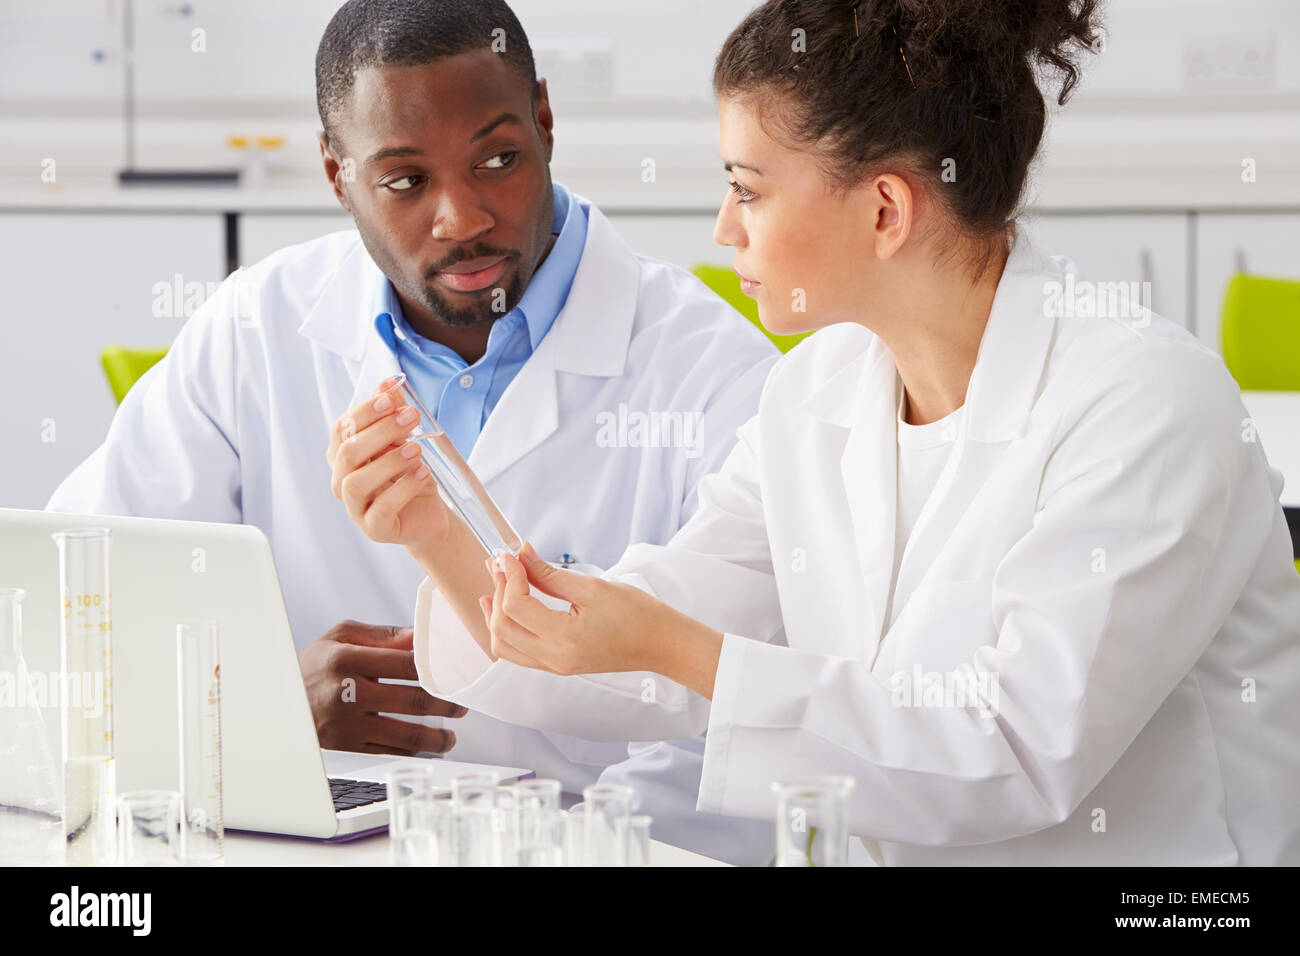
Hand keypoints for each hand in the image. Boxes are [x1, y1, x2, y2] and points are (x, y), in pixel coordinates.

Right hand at [298, 619, 468, 754]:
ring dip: (436, 738)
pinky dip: (413, 752)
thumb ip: (386, 635)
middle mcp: (346, 693)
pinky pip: (389, 752)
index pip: (406, 664)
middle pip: (412, 700)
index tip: (457, 671)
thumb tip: (424, 635)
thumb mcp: (343, 636)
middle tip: (462, 704)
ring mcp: (347, 724)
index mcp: (347, 659)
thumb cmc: (318, 663)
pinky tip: (427, 748)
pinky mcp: (347, 746)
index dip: (437, 667)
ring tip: (450, 737)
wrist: (282, 699)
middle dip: (446, 703)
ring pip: (404, 734)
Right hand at [327, 382, 449, 546]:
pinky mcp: (375, 529)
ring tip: (417, 450)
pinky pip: (382, 509)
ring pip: (356, 482)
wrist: (430, 515)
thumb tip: (389, 382)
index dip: (364, 412)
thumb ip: (394, 413)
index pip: (341, 430)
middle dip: (380, 431)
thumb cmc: (410, 477)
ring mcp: (356, 508)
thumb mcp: (405, 441)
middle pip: (348, 453)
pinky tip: (422, 473)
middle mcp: (342, 481)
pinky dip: (403, 488)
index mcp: (344, 457)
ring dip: (388, 461)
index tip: (390, 400)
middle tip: (411, 418)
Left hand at [476, 543, 672, 675]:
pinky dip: (507, 629)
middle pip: (502, 628)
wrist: (660, 643)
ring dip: (494, 615)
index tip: (509, 554)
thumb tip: (522, 555)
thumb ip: (551, 574)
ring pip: (504, 646)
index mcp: (565, 638)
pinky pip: (518, 652)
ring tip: (493, 587)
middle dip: (498, 591)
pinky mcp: (558, 666)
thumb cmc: (637, 614)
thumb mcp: (594, 587)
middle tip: (500, 563)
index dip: (509, 575)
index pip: (517, 606)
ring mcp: (555, 666)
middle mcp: (555, 658)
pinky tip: (506, 610)